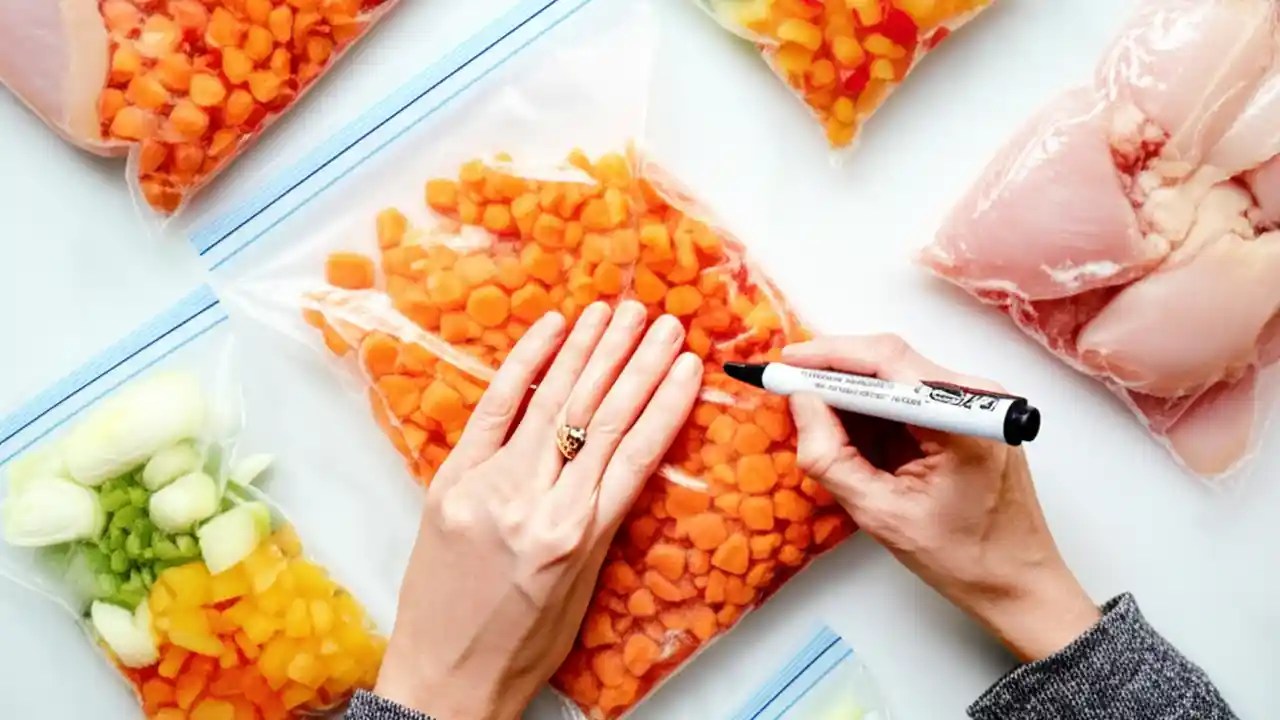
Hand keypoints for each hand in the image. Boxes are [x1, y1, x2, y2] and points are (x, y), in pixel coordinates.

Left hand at [374, 301, 701, 719]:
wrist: (446, 678)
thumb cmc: (523, 645)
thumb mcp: (585, 586)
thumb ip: (601, 517)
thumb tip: (623, 455)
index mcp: (578, 537)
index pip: (635, 452)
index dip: (665, 401)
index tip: (688, 363)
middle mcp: (537, 505)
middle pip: (599, 416)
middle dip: (634, 361)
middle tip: (660, 320)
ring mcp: (490, 487)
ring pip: (554, 403)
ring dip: (590, 351)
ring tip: (617, 311)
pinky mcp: (451, 480)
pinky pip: (493, 411)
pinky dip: (524, 365)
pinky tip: (552, 330)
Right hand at [784, 334, 1099, 662]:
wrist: (1019, 582)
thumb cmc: (961, 558)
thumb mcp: (881, 514)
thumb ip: (832, 458)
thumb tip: (800, 402)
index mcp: (962, 418)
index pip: (885, 361)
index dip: (827, 358)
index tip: (782, 366)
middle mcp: (975, 396)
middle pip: (890, 358)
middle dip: (833, 369)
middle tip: (784, 383)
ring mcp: (974, 402)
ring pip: (895, 374)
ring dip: (849, 388)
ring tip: (807, 406)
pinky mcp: (966, 414)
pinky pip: (907, 394)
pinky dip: (870, 405)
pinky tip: (843, 423)